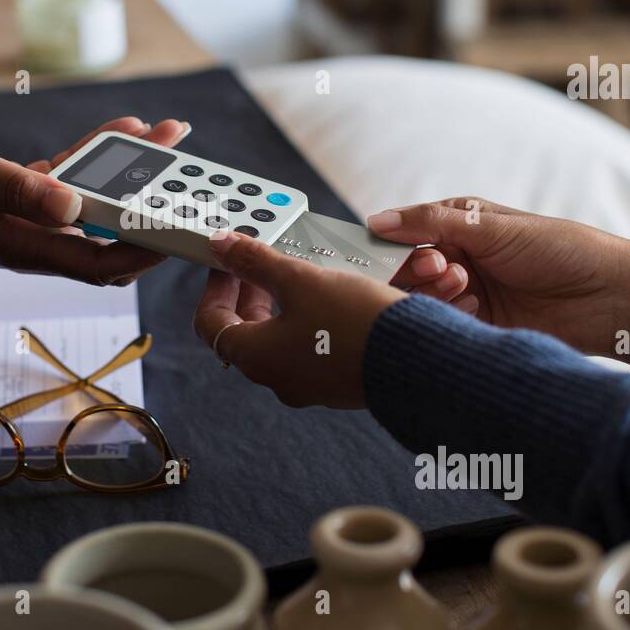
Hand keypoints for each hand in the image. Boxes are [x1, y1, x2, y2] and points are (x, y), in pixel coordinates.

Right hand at [0, 117, 188, 284]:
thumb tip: (73, 208)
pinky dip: (100, 156)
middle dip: (151, 203)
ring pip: (97, 203)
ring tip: (166, 133)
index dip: (142, 252)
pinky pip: (75, 180)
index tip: (178, 227)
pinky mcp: (29, 197)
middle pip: (109, 234)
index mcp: (22, 246)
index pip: (98, 265)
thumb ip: (16, 190)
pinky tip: (125, 128)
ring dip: (133, 172)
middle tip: (185, 163)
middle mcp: (35, 240)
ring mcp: (33, 220)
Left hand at [192, 231, 432, 408]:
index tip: (227, 259)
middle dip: (250, 290)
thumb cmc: (355, 323)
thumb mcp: (302, 280)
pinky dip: (310, 318)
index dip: (215, 285)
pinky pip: (311, 347)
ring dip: (282, 302)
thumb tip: (220, 245)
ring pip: (280, 337)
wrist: (418, 361)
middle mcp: (277, 377)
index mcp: (256, 356)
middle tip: (259, 261)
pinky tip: (330, 294)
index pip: (210, 322)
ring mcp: (308, 384)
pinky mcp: (337, 381)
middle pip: (245, 330)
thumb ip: (257, 261)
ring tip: (298, 271)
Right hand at [367, 198, 629, 361]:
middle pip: (406, 270)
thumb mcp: (494, 227)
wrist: (612, 298)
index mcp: (459, 226)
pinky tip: (475, 310)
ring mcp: (467, 295)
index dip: (393, 244)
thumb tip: (376, 222)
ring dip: (435, 293)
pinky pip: (442, 325)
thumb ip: (432, 223)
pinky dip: (449, 317)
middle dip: (416, 270)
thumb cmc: (561, 249)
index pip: (404, 234)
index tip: (392, 253)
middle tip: (445, 270)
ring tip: (465, 288)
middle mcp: (458, 260)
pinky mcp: (477, 328)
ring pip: (420, 300)